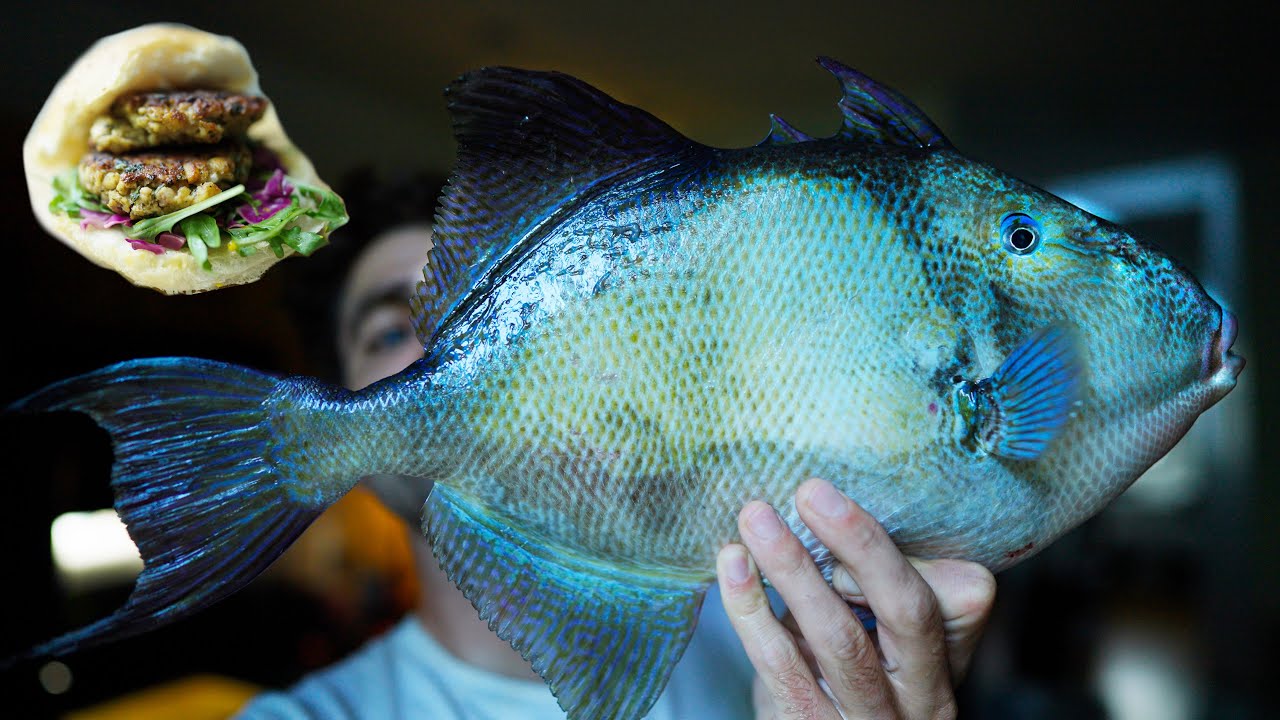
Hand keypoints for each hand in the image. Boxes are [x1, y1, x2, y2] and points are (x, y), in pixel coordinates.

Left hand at [717, 478, 995, 719]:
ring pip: (839, 637)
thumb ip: (868, 585)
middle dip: (859, 543)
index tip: (842, 504)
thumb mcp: (878, 637)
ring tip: (757, 517)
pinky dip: (752, 609)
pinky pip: (782, 666)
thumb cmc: (845, 677)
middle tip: (812, 491)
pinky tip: (733, 566)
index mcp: (946, 659)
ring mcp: (868, 719)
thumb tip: (823, 498)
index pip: (962, 596)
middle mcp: (923, 698)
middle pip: (907, 611)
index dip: (900, 549)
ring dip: (792, 568)